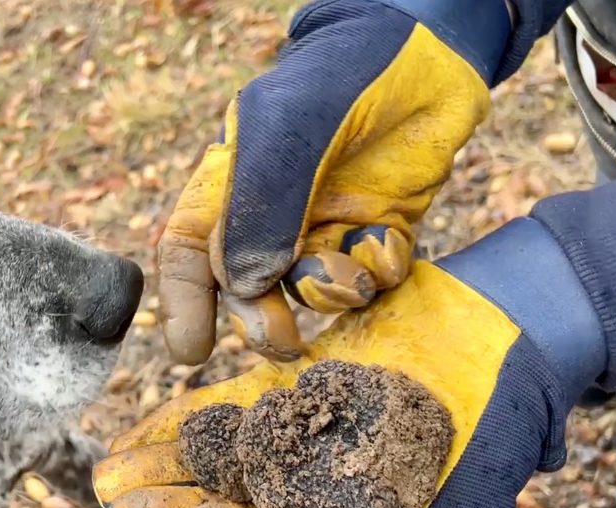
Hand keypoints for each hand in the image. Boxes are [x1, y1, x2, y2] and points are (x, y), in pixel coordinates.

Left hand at [98, 217, 606, 507]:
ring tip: (114, 474)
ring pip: (216, 468)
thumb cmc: (498, 432)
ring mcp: (293, 446)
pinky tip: (144, 426)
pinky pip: (222, 412)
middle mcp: (313, 501)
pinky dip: (183, 420)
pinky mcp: (282, 393)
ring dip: (164, 472)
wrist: (510, 336)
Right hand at [159, 0, 512, 363]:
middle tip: (280, 341)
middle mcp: (274, 213)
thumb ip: (263, 204)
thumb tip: (242, 285)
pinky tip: (388, 243)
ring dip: (330, 294)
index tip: (190, 351)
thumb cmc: (344, 73)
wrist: (432, 48)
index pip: (190, 253)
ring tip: (350, 271)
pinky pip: (371, 278)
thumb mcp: (291, 126)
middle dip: (260, 320)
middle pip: (249, 288)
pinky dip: (379, 273)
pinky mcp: (380, 230)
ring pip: (314, 290)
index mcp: (231, 185)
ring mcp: (327, 225)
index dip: (183, 304)